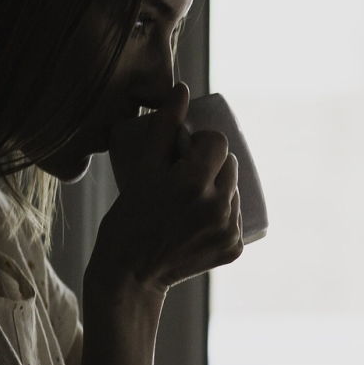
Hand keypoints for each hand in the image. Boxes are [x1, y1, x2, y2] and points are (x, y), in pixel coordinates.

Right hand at [88, 84, 242, 296]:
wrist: (130, 275)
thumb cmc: (127, 219)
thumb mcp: (142, 170)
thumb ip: (163, 128)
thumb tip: (182, 89)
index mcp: (194, 182)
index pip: (219, 142)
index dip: (202, 143)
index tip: (184, 154)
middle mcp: (218, 206)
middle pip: (230, 165)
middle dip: (211, 165)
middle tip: (184, 177)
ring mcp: (229, 230)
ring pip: (235, 191)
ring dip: (219, 189)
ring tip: (190, 200)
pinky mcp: (234, 249)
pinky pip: (236, 217)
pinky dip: (222, 215)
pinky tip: (199, 221)